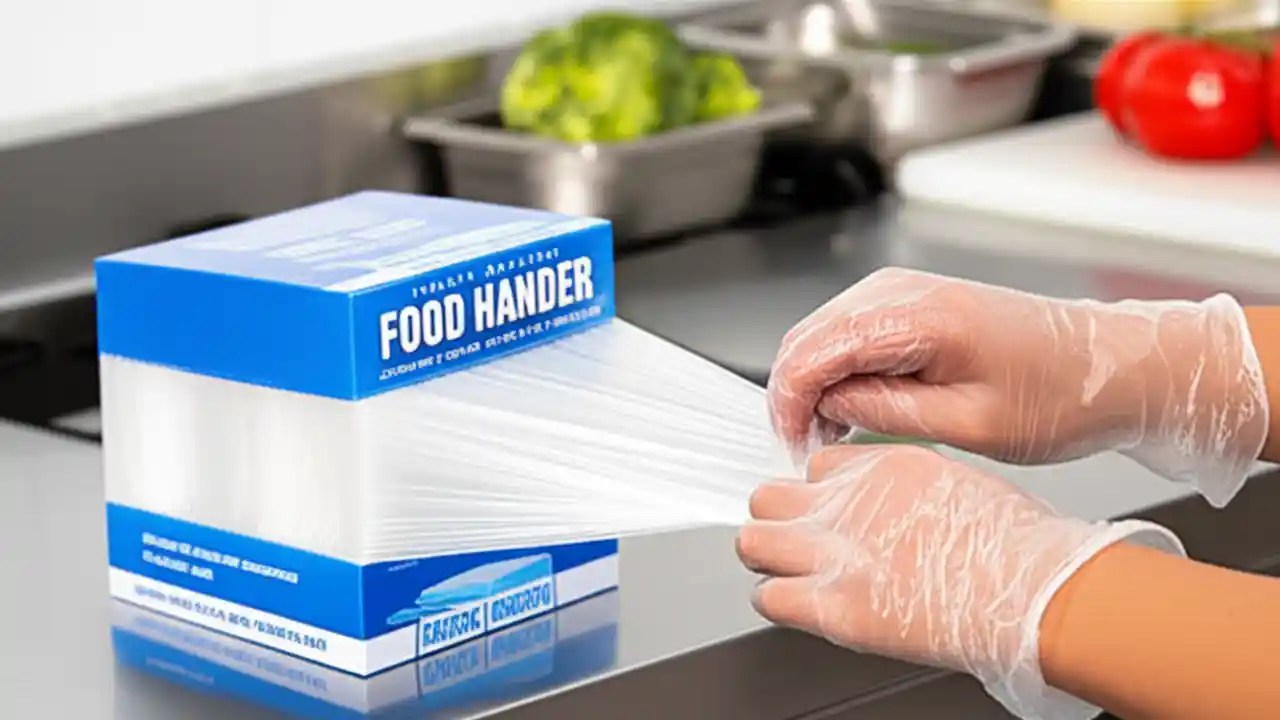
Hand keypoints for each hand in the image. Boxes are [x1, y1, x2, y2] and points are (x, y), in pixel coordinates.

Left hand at [737, 444, 1182, 719]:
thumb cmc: (1015, 545)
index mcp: (882, 466)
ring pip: (753, 541)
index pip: (815, 466)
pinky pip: (767, 597)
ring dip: (769, 558)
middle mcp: (849, 503)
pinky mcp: (834, 606)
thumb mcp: (957, 482)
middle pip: (769, 496)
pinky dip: (779, 602)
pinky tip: (805, 606)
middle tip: (798, 541)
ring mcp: (836, 553)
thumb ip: (905, 489)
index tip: (829, 512)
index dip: (819, 493)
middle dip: (779, 519)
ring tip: (793, 573)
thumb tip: (890, 506)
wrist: (1031, 590)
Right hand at [767, 267, 1268, 506]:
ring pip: (824, 331)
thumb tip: (826, 407)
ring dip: (814, 380)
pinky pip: (850, 330)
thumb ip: (887, 411)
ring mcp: (907, 290)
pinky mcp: (913, 302)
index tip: (791, 445)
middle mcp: (906, 290)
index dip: (790, 402)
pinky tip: (852, 405)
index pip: (816, 351)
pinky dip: (837, 367)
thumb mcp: (969, 426)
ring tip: (831, 432)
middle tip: (806, 446)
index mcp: (921, 317)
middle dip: (794, 392)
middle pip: (809, 334)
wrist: (1111, 366)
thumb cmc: (1059, 396)